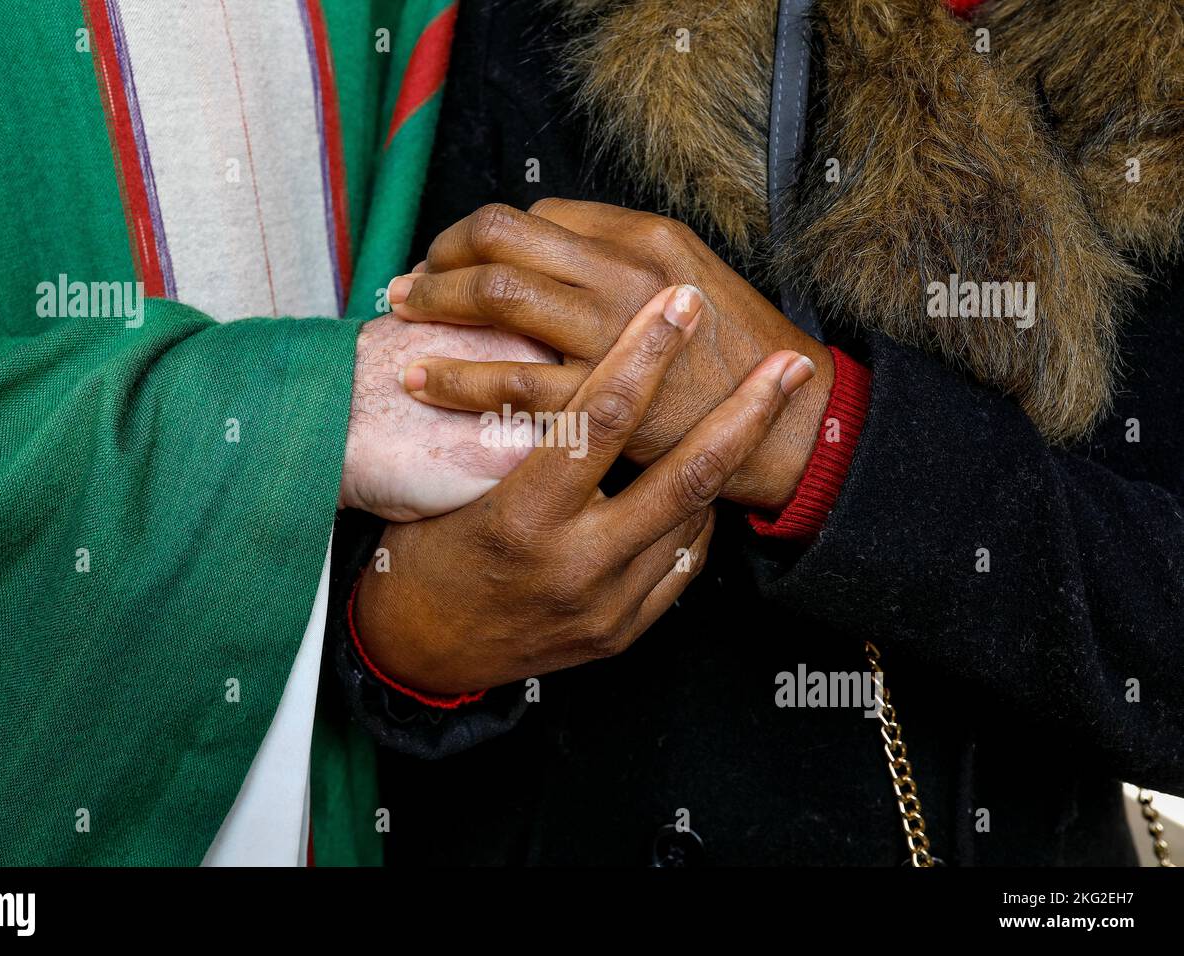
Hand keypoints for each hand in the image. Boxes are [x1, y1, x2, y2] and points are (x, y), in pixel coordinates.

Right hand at [355, 285, 813, 694]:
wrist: (417, 653)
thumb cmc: (424, 553)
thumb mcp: (452, 485)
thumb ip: (517, 434)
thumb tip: (575, 361)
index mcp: (524, 516)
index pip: (601, 419)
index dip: (647, 352)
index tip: (680, 302)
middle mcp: (575, 565)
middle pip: (686, 477)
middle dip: (746, 414)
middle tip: (788, 364)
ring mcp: (607, 606)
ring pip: (694, 520)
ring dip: (717, 464)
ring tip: (740, 419)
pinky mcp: (622, 634)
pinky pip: (682, 567)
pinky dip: (693, 520)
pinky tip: (691, 491)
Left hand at [387, 200, 832, 509]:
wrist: (791, 421)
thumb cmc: (735, 354)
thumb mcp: (686, 281)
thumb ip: (618, 261)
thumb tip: (542, 252)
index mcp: (644, 237)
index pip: (535, 215)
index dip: (478, 235)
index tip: (450, 259)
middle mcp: (623, 271)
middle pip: (502, 239)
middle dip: (441, 256)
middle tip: (409, 283)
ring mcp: (611, 332)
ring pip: (497, 296)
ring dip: (435, 304)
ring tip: (400, 317)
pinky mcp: (603, 397)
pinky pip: (510, 380)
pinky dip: (457, 378)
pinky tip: (423, 380)